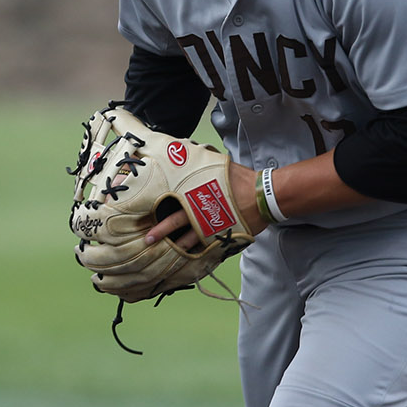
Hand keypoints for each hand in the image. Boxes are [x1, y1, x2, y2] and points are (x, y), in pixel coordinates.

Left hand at [144, 159, 266, 247]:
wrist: (263, 195)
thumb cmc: (240, 179)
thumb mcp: (216, 165)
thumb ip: (198, 163)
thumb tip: (182, 149)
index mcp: (196, 191)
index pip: (171, 198)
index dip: (157, 206)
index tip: (144, 212)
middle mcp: (202, 209)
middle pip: (176, 220)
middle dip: (161, 231)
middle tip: (148, 239)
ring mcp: (212, 224)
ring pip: (189, 236)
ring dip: (176, 245)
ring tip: (165, 253)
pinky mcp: (222, 234)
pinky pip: (205, 244)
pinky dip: (196, 250)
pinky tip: (188, 257)